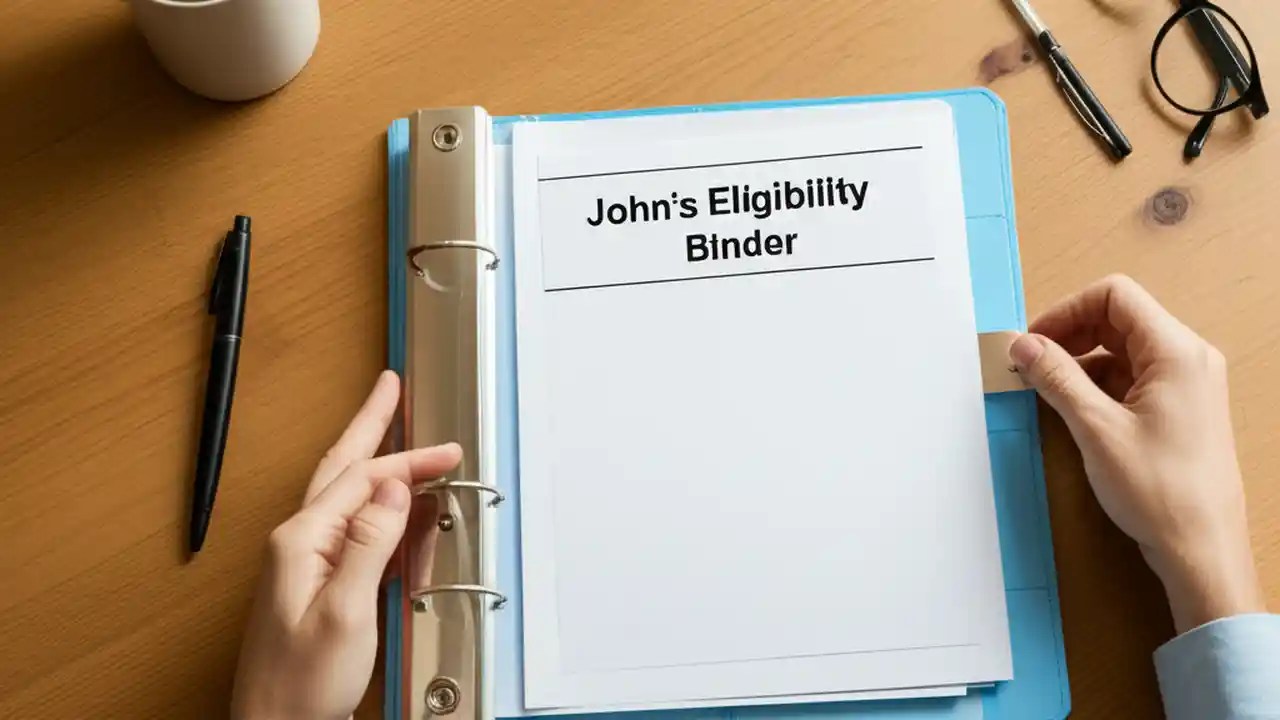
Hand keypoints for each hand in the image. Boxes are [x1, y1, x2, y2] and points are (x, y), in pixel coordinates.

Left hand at [231, 371, 461, 719]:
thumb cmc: (301, 685)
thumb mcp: (347, 610)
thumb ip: (369, 543)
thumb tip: (391, 487)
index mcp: (301, 541)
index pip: (362, 479)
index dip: (408, 459)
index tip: (447, 452)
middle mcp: (299, 543)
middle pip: (343, 468)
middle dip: (371, 426)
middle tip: (389, 388)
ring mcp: (305, 561)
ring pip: (351, 498)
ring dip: (385, 475)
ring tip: (410, 449)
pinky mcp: (317, 582)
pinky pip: (356, 533)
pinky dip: (386, 520)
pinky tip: (402, 520)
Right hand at [1010, 275, 1265, 633]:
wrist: (1201, 550)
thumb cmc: (1159, 491)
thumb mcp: (1096, 428)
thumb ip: (1056, 378)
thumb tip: (1023, 345)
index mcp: (1177, 352)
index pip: (1115, 296)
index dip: (1066, 310)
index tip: (1032, 342)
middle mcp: (1188, 359)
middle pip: (1119, 318)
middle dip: (1069, 334)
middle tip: (1031, 364)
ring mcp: (1187, 384)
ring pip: (1122, 349)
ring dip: (1080, 362)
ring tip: (1046, 391)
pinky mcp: (1180, 409)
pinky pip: (1132, 378)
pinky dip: (1097, 385)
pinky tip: (1073, 410)